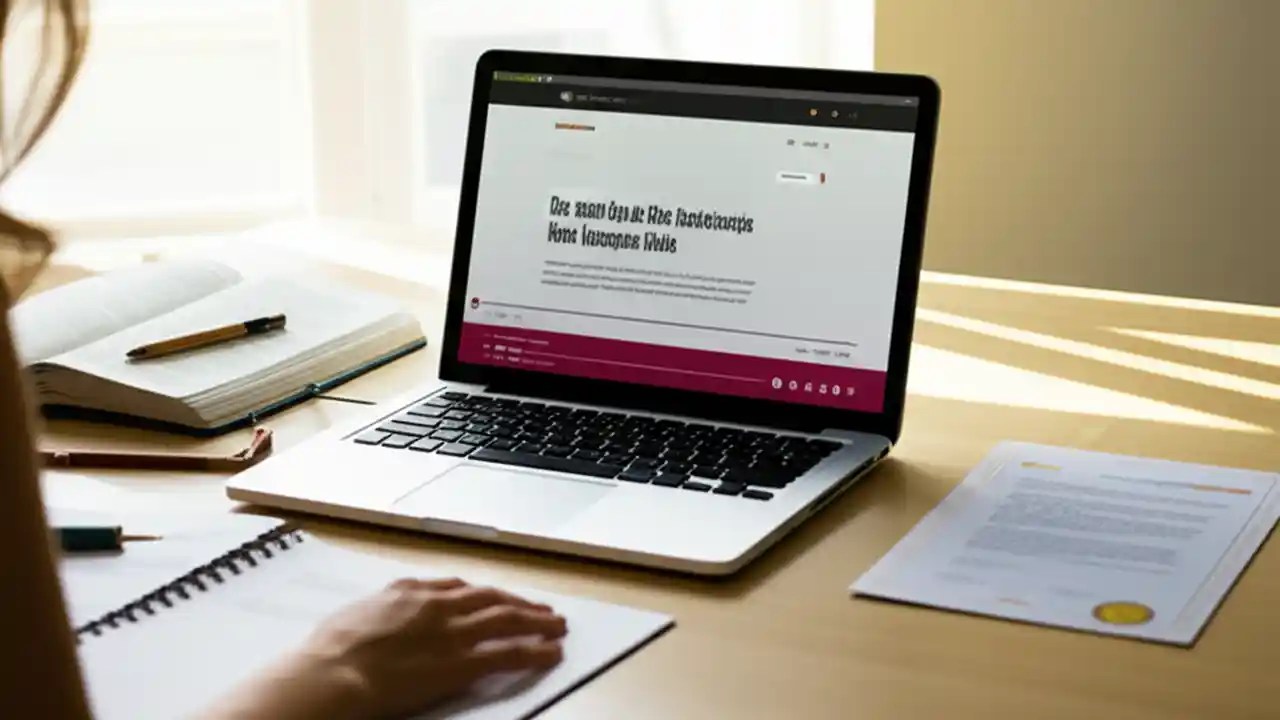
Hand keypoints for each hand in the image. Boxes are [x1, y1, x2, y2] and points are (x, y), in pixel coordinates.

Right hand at [200, 577, 567, 719]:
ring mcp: (453, 630)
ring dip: (537, 620)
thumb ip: (379, 614)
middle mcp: (436, 603)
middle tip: (539, 608)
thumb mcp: (354, 616)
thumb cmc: (329, 652)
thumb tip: (379, 620)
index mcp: (408, 590)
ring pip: (507, 618)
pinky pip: (509, 652)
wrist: (333, 672)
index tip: (493, 597)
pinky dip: (535, 650)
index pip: (455, 586)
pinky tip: (551, 652)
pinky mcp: (463, 660)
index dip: (480, 593)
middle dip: (517, 602)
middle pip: (489, 597)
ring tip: (556, 625)